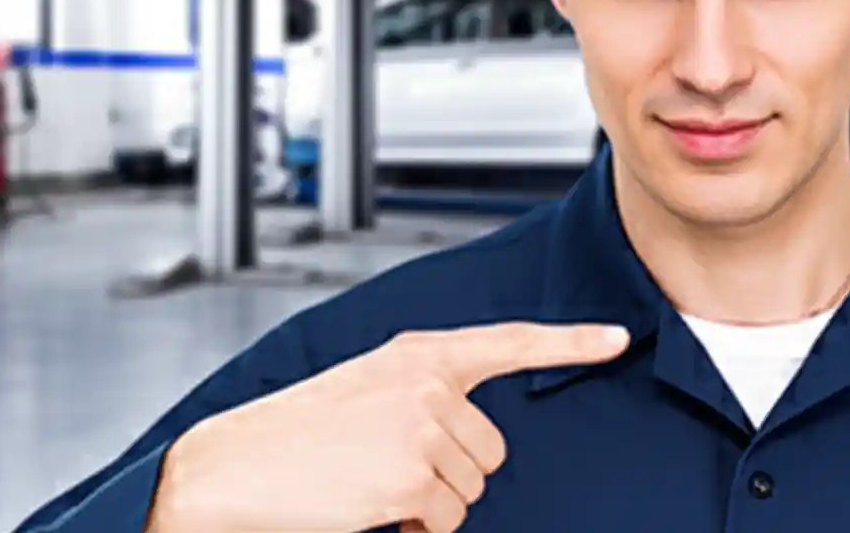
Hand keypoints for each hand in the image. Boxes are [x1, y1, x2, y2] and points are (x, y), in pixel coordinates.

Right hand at [146, 322, 630, 532]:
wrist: (232, 468)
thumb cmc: (295, 435)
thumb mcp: (367, 391)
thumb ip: (423, 395)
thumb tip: (466, 436)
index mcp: (419, 354)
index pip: (511, 340)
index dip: (570, 340)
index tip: (617, 337)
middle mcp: (429, 382)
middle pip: (491, 449)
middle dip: (450, 475)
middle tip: (389, 473)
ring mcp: (424, 426)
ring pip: (471, 489)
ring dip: (430, 503)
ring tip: (371, 487)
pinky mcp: (413, 474)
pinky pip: (446, 521)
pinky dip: (417, 529)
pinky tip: (372, 511)